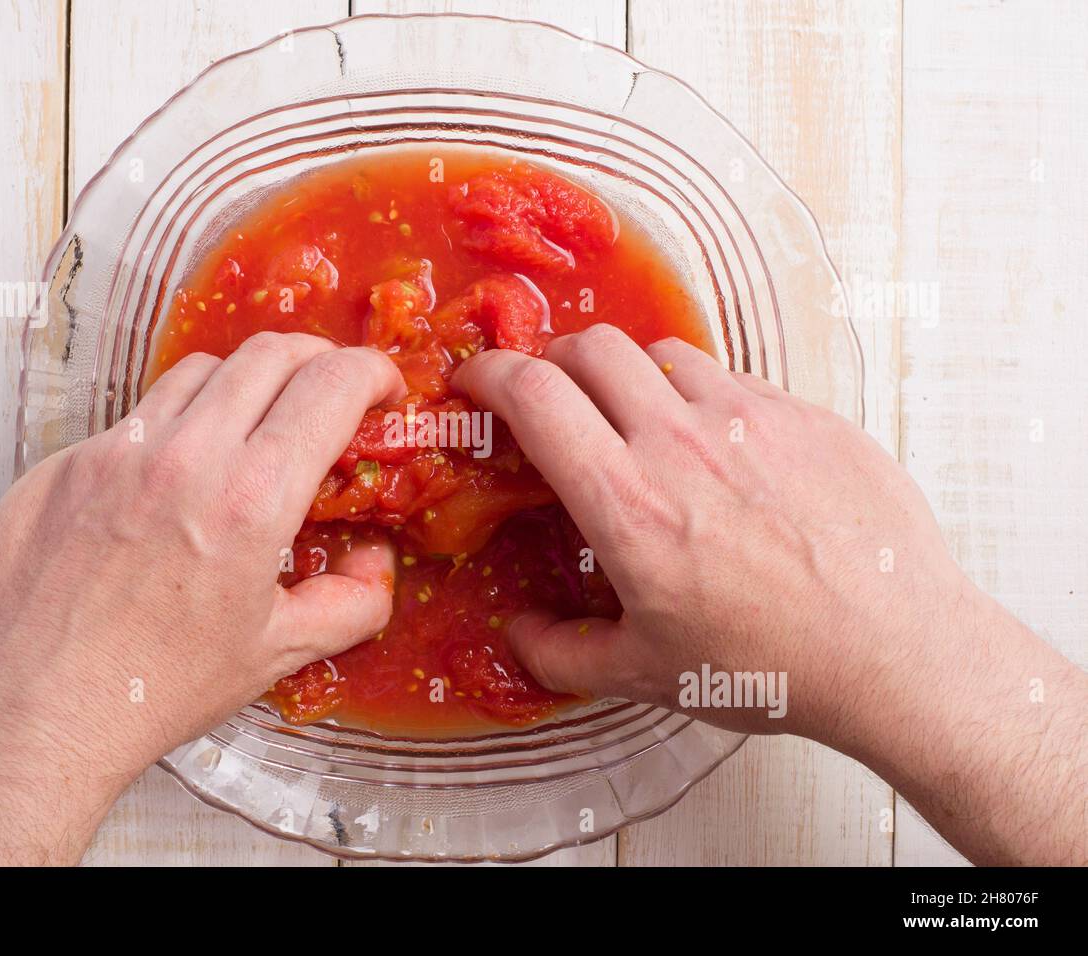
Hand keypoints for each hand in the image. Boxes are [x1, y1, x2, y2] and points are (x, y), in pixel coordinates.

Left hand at [0, 334, 403, 863]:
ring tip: (248, 432)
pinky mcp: (62, 464)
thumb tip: (372, 566)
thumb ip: (348, 603)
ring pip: (198, 372)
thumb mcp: (276, 653)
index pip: (330, 385)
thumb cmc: (153, 691)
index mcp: (251, 500)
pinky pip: (131, 419)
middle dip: (315, 361)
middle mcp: (184, 457)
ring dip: (241, 386)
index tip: (380, 389)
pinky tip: (169, 482)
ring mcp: (114, 453)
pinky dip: (170, 430)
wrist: (36, 715)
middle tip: (325, 395)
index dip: (371, 374)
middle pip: (268, 353)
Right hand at [454, 325, 960, 738]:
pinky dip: (703, 400)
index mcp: (628, 503)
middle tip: (550, 397)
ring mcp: (752, 418)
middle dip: (552, 359)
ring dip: (630, 375)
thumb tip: (520, 633)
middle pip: (592, 346)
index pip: (534, 394)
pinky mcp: (807, 416)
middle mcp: (683, 442)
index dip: (489, 374)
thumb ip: (561, 653)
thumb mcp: (648, 676)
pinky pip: (734, 381)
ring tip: (638, 422)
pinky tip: (721, 452)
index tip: (475, 382)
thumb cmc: (771, 667)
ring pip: (664, 353)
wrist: (899, 652)